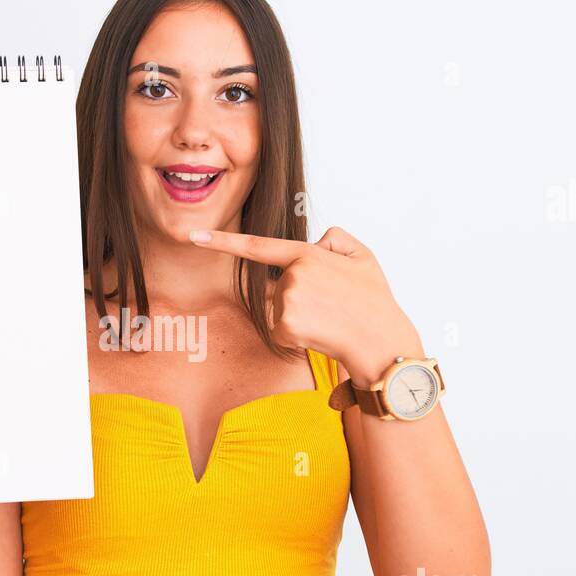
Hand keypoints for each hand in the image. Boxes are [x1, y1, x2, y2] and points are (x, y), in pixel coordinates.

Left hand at [187, 226, 422, 386]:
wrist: (381, 340)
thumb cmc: (374, 300)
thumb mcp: (363, 255)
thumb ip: (336, 238)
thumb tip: (315, 241)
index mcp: (307, 254)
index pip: (258, 246)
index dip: (222, 241)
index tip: (194, 235)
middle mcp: (293, 275)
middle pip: (277, 287)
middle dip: (298, 295)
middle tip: (332, 303)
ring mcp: (288, 301)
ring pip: (280, 309)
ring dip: (300, 316)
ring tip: (330, 318)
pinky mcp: (286, 326)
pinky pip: (282, 329)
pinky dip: (298, 334)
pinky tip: (321, 333)